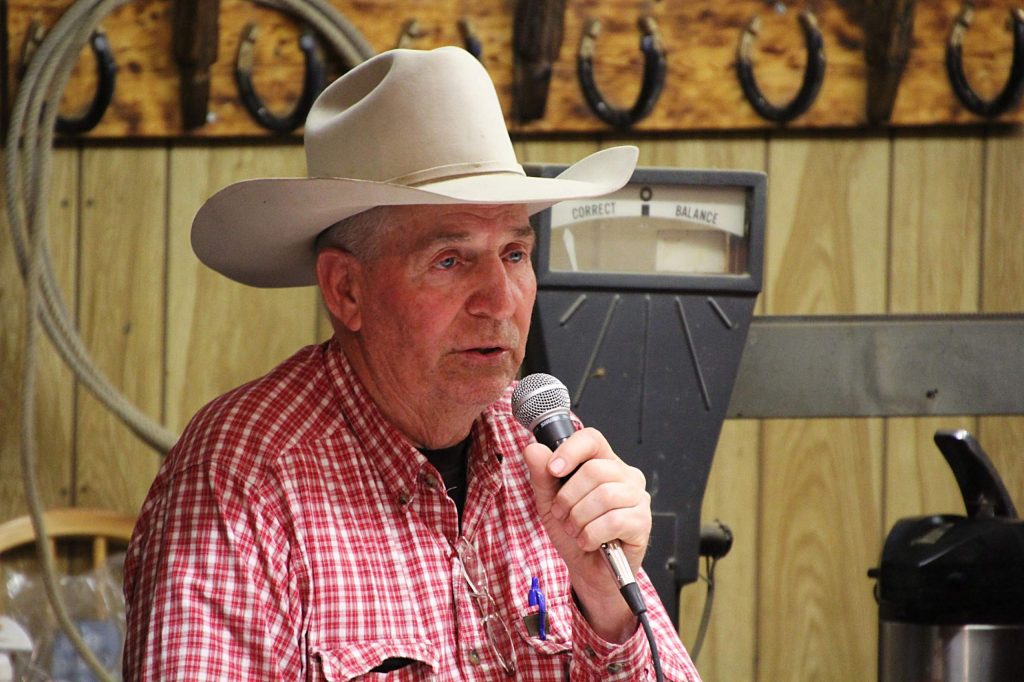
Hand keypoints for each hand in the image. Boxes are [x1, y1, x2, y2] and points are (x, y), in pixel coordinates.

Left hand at [521, 427, 651, 642]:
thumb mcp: (549, 502)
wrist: (587, 569)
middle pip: (595, 470)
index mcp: (603, 462)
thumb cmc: (573, 531)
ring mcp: (637, 497)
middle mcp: (625, 475)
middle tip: (562, 515)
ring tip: (575, 530)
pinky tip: (588, 541)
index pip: (592, 439)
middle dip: (569, 497)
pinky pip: (613, 521)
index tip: (553, 469)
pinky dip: (592, 535)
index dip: (570, 451)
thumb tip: (533, 448)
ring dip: (579, 518)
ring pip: (604, 496)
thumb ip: (541, 475)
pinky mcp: (643, 522)